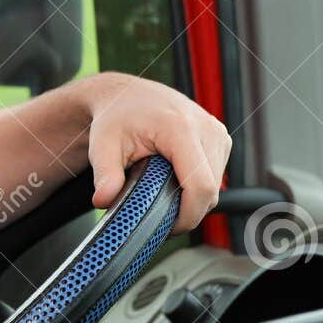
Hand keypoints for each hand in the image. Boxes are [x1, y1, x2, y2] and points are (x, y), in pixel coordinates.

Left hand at [81, 73, 232, 232]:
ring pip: (215, 187)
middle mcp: (206, 128)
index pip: (200, 185)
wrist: (127, 94)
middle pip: (209, 191)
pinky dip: (197, 186)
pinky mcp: (220, 138)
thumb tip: (103, 201)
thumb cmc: (116, 117)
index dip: (188, 215)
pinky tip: (173, 180)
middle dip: (186, 211)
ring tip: (161, 193)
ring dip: (192, 199)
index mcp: (180, 129)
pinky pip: (215, 176)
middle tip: (156, 214)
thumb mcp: (102, 145)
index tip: (166, 227)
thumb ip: (105, 175)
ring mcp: (217, 133)